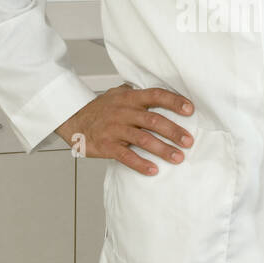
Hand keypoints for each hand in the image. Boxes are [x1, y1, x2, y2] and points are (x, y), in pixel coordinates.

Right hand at [55, 84, 194, 174]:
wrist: (73, 119)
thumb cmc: (101, 108)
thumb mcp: (118, 94)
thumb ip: (138, 93)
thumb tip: (165, 92)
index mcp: (129, 98)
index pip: (155, 95)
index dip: (173, 101)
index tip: (190, 110)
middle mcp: (123, 112)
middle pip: (152, 120)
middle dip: (173, 131)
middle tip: (189, 141)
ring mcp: (114, 129)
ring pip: (142, 139)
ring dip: (162, 149)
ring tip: (178, 157)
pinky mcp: (106, 146)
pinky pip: (125, 155)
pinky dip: (140, 163)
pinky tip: (153, 170)